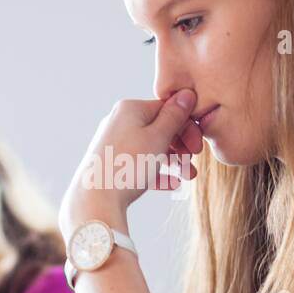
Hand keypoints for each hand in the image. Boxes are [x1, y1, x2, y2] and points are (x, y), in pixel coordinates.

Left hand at [60, 90, 203, 237]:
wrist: (95, 199)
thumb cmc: (128, 165)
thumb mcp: (158, 138)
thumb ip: (174, 116)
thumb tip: (186, 93)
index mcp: (130, 109)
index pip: (167, 109)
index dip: (187, 127)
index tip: (198, 146)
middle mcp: (119, 121)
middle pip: (159, 128)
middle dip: (181, 146)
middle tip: (193, 161)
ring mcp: (114, 143)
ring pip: (151, 147)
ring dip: (173, 161)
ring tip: (188, 176)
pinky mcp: (111, 163)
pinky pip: (139, 164)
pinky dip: (157, 172)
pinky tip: (173, 184)